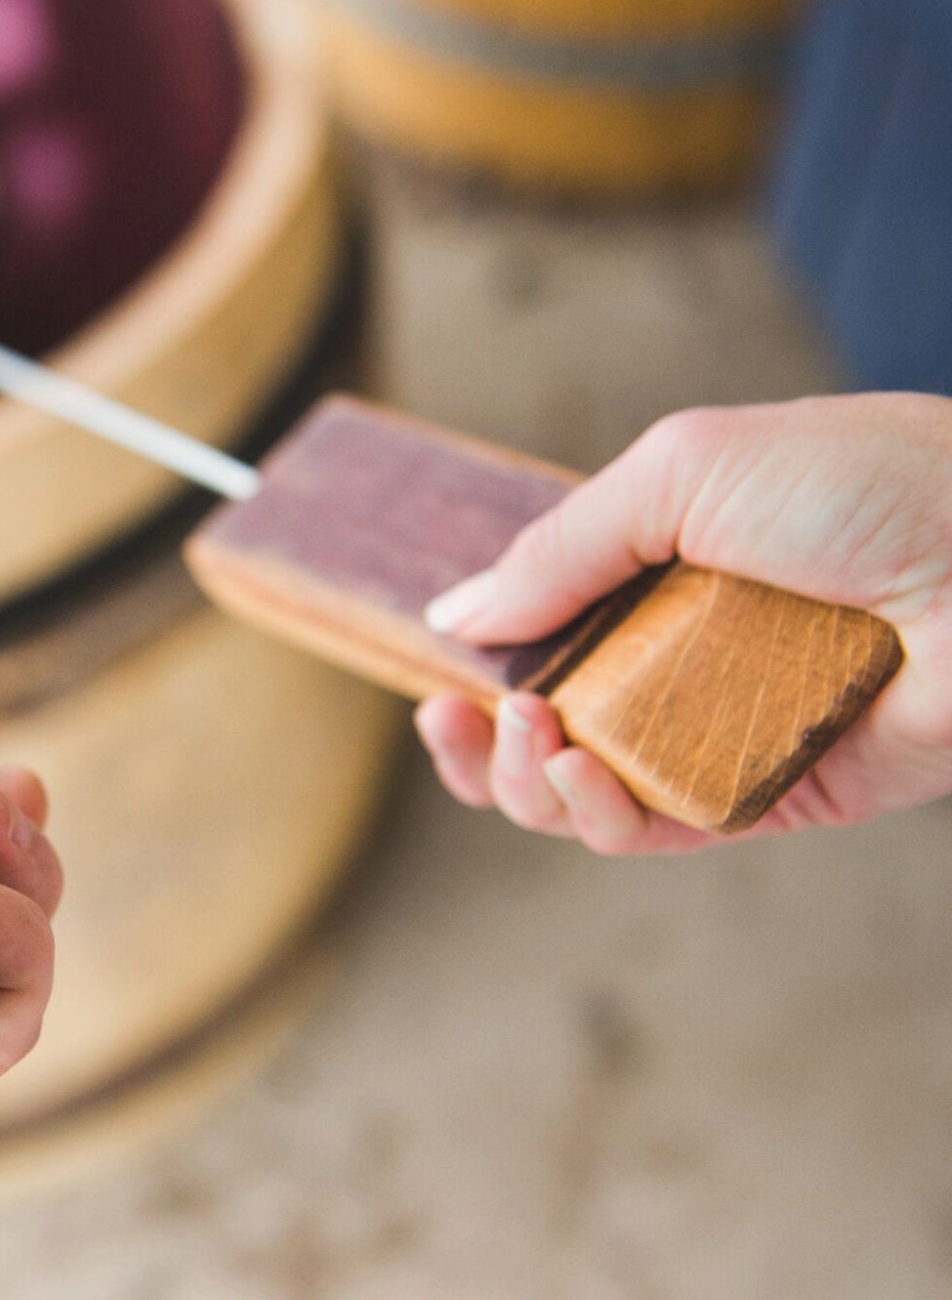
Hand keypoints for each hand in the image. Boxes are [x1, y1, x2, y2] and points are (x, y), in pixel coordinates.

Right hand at [416, 394, 951, 853]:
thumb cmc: (866, 486)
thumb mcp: (684, 470)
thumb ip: (560, 549)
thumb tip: (451, 620)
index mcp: (661, 576)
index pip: (543, 638)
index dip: (478, 665)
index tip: (433, 671)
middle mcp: (682, 660)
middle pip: (543, 731)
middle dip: (480, 740)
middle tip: (453, 718)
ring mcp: (720, 734)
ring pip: (583, 795)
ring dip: (524, 780)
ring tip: (527, 735)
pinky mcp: (767, 799)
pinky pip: (655, 829)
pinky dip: (598, 816)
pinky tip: (573, 774)